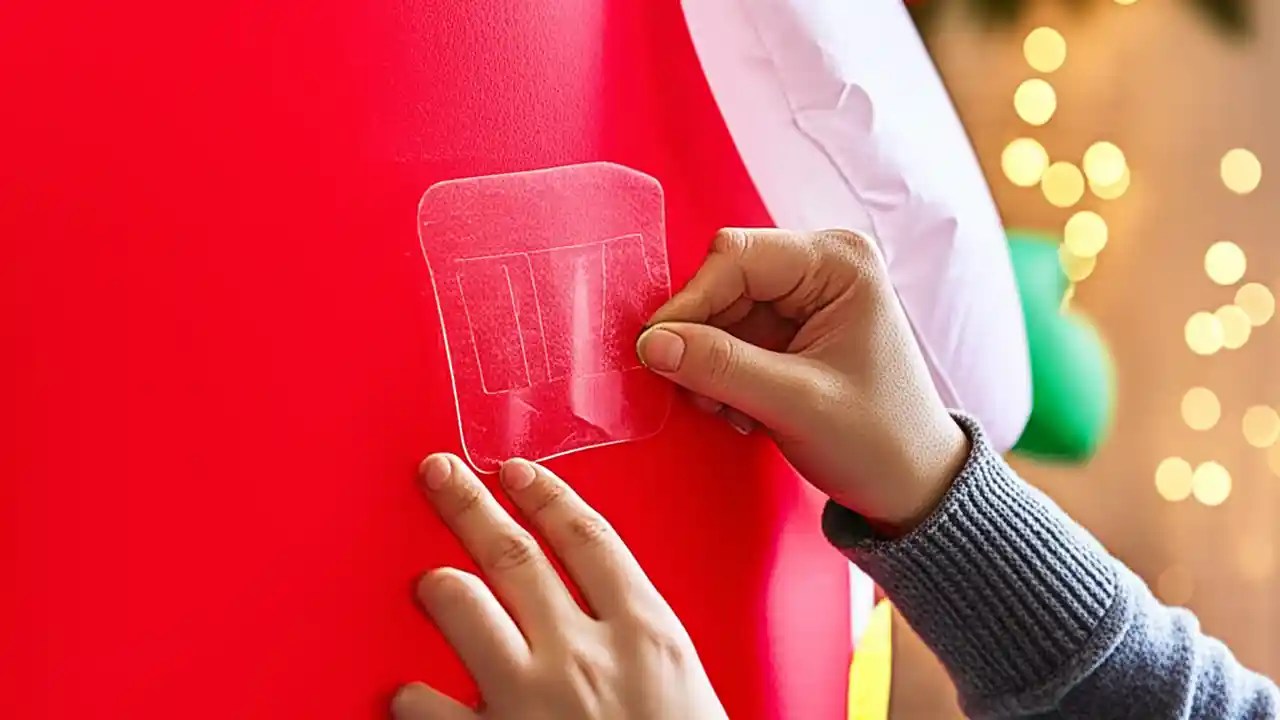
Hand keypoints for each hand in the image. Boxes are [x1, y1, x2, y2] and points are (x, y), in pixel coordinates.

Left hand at [393, 455, 726, 719]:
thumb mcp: (682, 681)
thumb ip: (637, 634)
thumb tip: (598, 602)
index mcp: (644, 632)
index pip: (585, 536)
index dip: (545, 494)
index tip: (517, 471)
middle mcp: (584, 655)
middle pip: (513, 553)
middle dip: (468, 503)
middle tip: (439, 473)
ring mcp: (534, 700)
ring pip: (465, 608)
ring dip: (439, 588)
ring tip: (429, 581)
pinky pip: (432, 709)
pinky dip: (415, 698)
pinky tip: (407, 693)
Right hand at [636, 228, 968, 534]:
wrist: (912, 484)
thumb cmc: (880, 441)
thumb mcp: (797, 404)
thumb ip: (721, 368)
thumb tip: (652, 343)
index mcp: (839, 262)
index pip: (736, 257)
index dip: (690, 301)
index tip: (656, 350)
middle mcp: (820, 264)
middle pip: (723, 281)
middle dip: (701, 338)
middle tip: (702, 395)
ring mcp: (804, 295)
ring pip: (719, 311)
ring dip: (709, 362)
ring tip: (733, 410)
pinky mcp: (789, 327)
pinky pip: (728, 335)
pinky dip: (722, 373)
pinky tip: (744, 409)